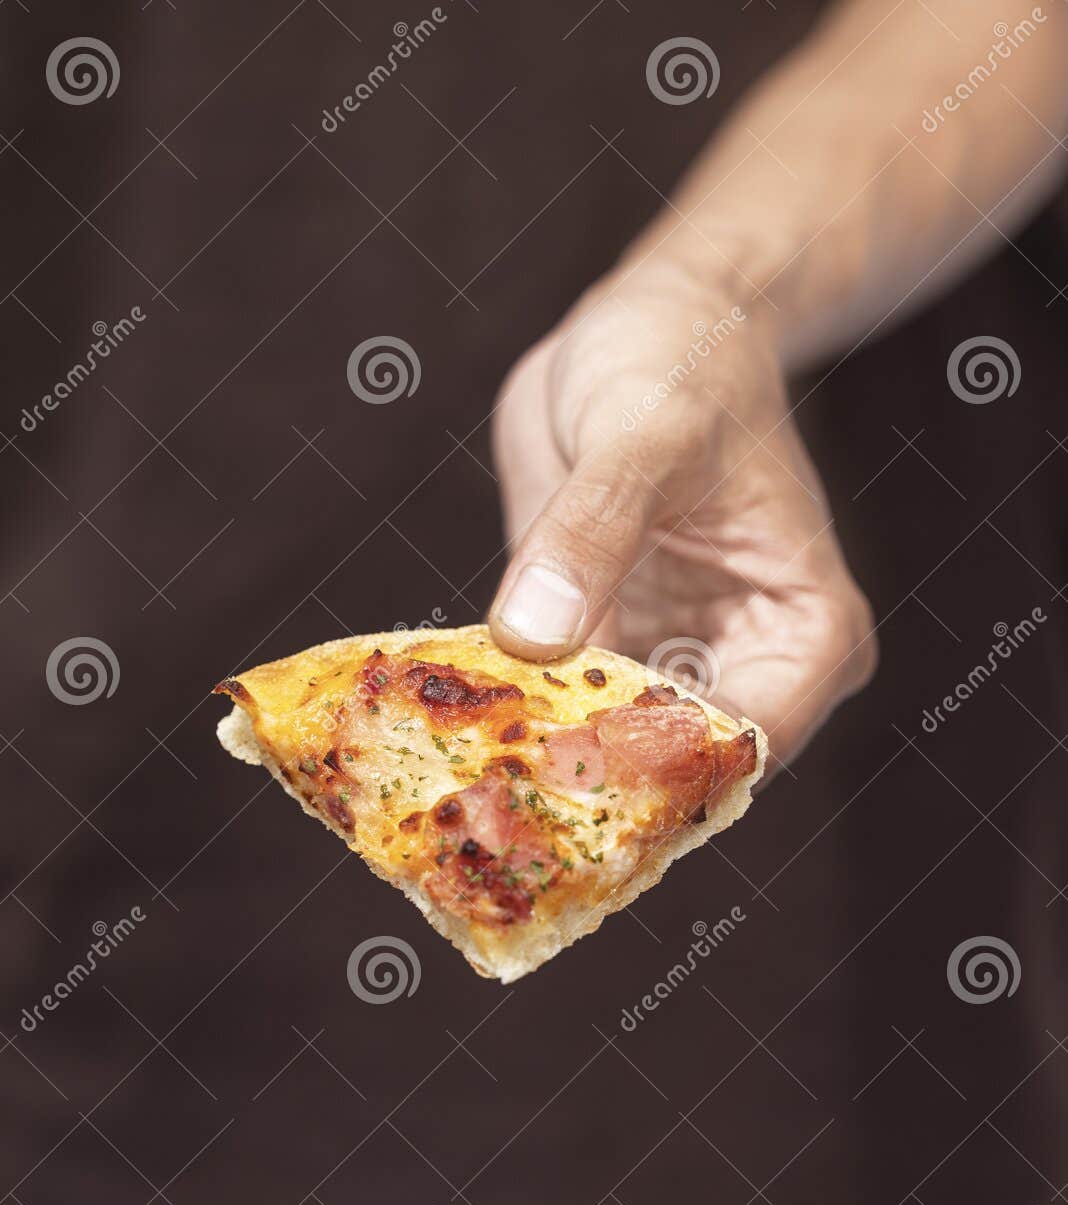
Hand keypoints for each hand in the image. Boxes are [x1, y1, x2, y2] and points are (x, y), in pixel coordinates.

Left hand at [487, 263, 876, 773]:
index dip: (654, 769)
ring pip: (617, 754)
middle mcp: (751, 670)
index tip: (556, 765)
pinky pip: (566, 709)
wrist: (652, 323)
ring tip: (469, 762)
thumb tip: (534, 636)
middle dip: (593, 782)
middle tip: (494, 789)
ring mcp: (677, 668)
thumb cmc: (683, 360)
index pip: (743, 746)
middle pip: (678, 772)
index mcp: (808, 635)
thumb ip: (593, 532)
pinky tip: (463, 717)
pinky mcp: (611, 654)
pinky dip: (521, 718)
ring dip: (547, 759)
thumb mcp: (643, 432)